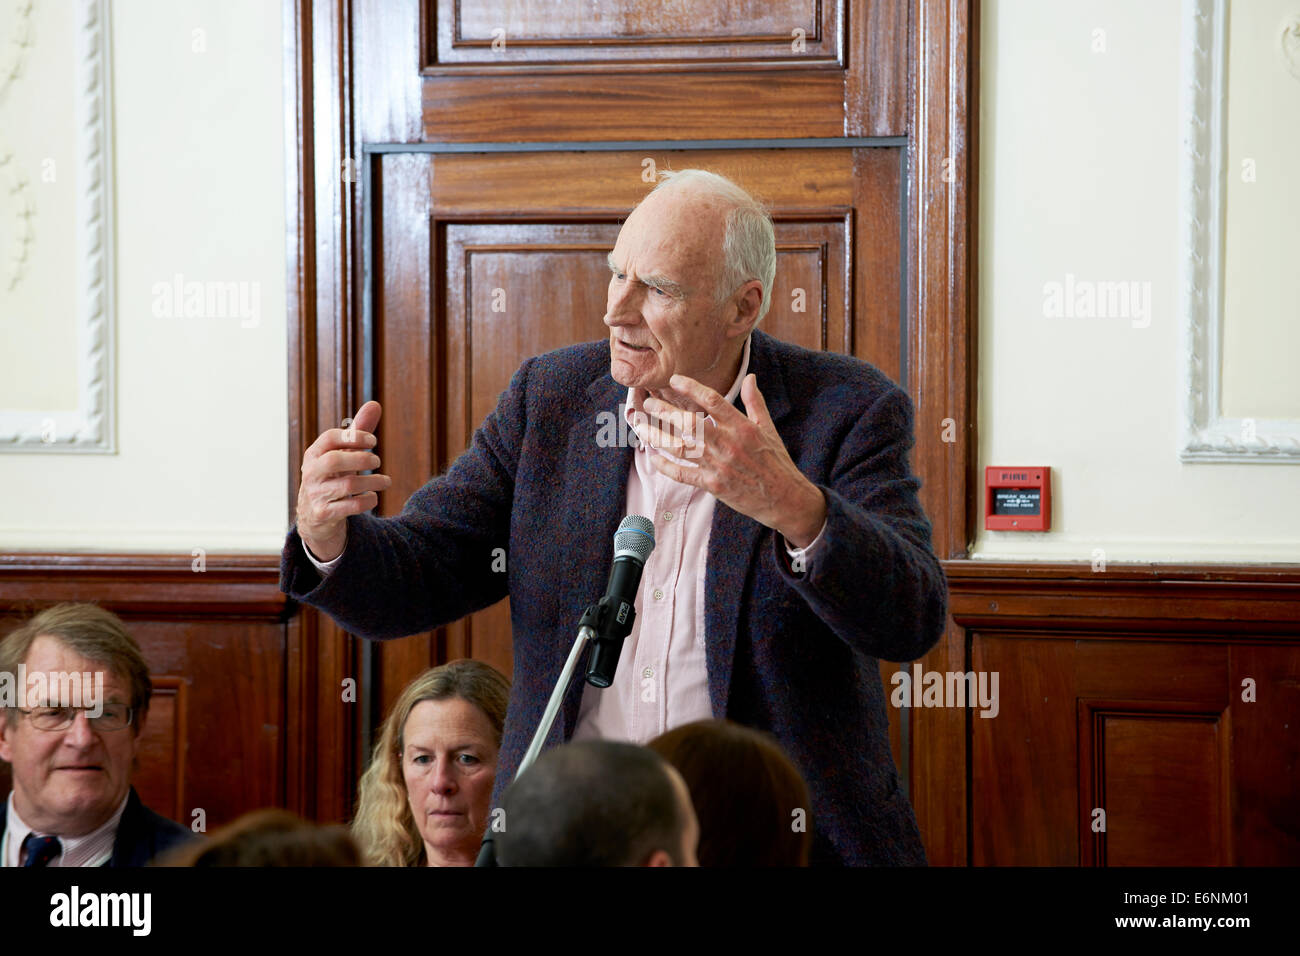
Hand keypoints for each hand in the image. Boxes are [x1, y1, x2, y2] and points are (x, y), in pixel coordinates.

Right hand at [295, 401, 390, 561]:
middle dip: (362, 459)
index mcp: (314, 454)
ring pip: (348, 485)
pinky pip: (351, 507)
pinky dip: (367, 501)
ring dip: (373, 482)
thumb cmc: (333, 477)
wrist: (316, 517)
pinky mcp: (324, 514)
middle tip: (377, 461)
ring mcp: (316, 494)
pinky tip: (373, 497)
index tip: (373, 441)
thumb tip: (375, 404)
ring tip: (386, 481)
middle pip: (336, 461)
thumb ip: (357, 431)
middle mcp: (311, 473)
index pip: (330, 438)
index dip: (354, 437)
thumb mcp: (342, 454)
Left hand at [642, 374, 826, 546]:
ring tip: (641, 426)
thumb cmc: (776, 461)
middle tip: (648, 403)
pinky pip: (683, 474)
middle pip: (690, 423)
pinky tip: (653, 458)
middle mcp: (727, 443)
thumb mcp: (768, 428)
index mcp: (742, 426)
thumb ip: (755, 401)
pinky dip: (666, 466)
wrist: (784, 498)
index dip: (691, 388)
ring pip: (680, 448)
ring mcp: (718, 465)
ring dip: (657, 436)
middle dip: (665, 411)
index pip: (713, 400)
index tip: (674, 379)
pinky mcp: (713, 485)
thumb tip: (749, 377)